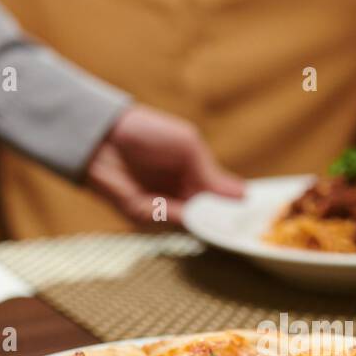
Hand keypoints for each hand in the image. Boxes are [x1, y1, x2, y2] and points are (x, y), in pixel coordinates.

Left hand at [85, 105, 244, 223]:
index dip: (234, 207)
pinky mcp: (142, 214)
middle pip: (208, 216)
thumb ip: (213, 175)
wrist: (102, 135)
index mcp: (193, 177)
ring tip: (220, 214)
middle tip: (242, 222)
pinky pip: (168, 220)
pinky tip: (192, 209)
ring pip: (191, 222)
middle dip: (223, 219)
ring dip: (204, 219)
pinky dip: (181, 216)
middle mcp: (179, 195)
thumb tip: (244, 195)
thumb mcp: (188, 147)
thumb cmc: (147, 132)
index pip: (218, 199)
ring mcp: (161, 207)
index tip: (254, 214)